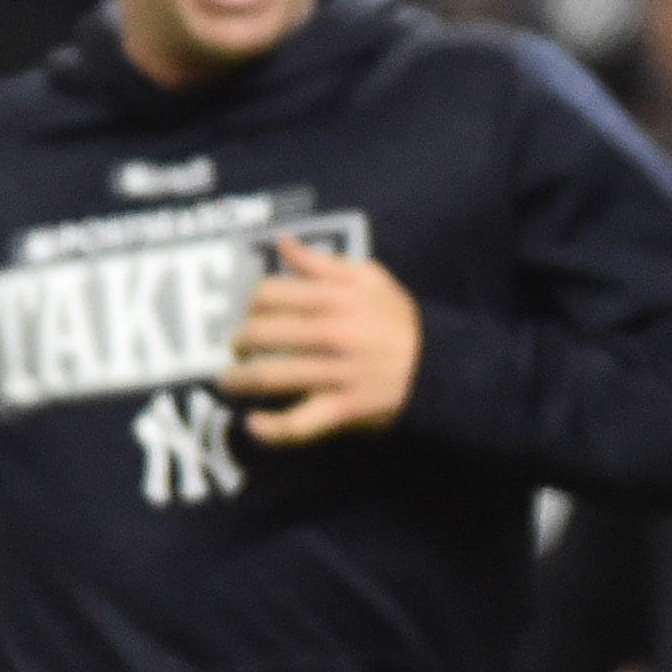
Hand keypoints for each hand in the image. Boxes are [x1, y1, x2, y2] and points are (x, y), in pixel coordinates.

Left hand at [221, 239, 423, 444]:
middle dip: (240, 341)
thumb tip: (282, 243)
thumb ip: (322, 262)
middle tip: (239, 348)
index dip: (252, 302)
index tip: (253, 313)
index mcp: (335, 298)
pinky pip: (300, 422)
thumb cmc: (399, 321)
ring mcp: (336, 373)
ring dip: (240, 380)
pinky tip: (254, 424)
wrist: (440, 366)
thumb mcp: (370, 279)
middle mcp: (331, 334)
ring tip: (231, 382)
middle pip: (262, 333)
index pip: (270, 293)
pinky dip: (272, 428)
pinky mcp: (343, 408)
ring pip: (272, 376)